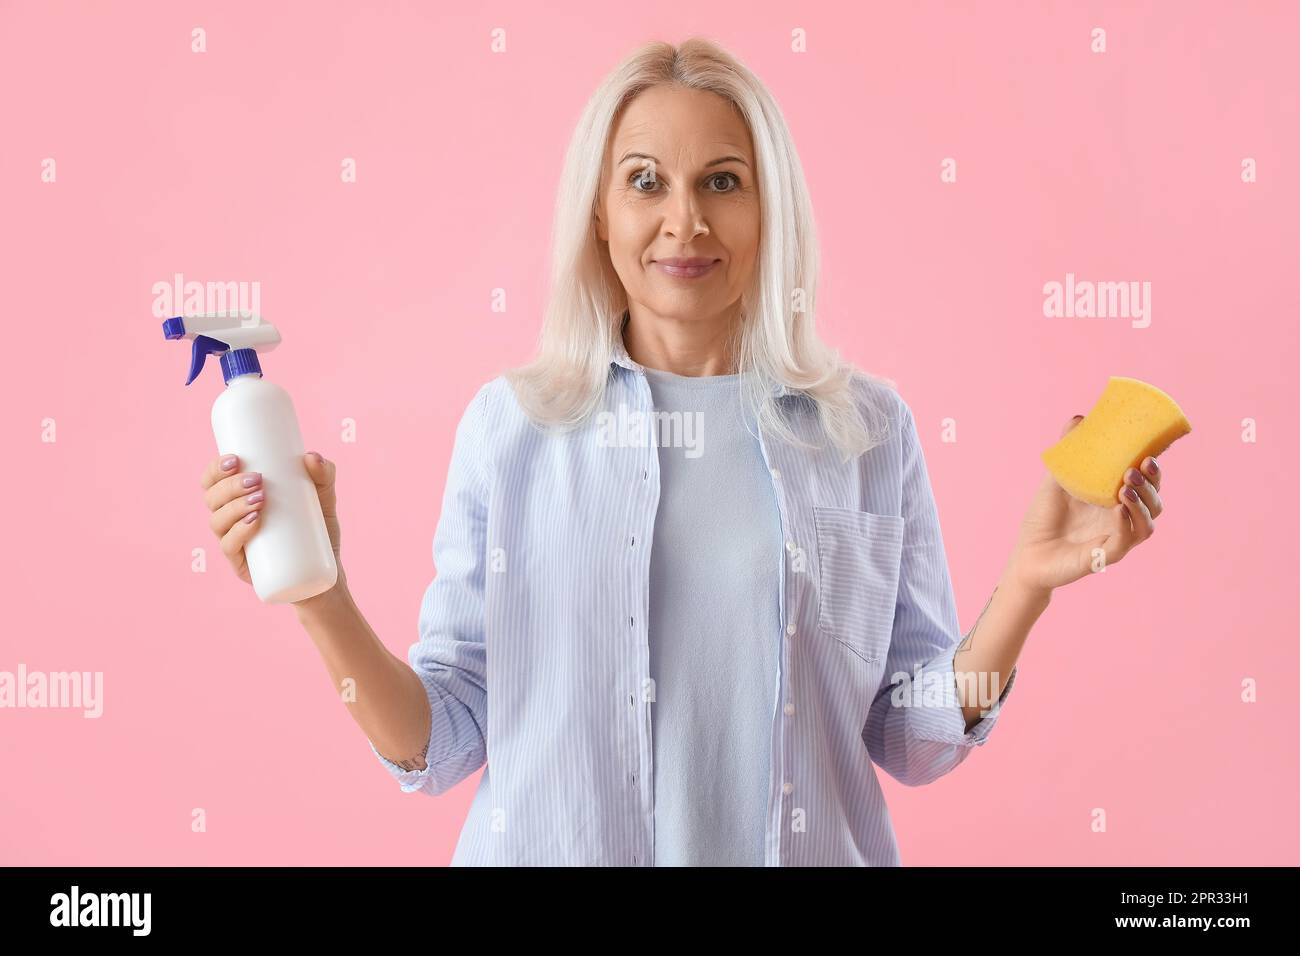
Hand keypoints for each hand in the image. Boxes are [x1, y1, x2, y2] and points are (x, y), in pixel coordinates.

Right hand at [199, 451, 343, 595]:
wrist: (324, 575)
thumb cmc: (317, 531)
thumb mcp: (323, 500)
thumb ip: (324, 476)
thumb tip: (312, 456)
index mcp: (238, 500)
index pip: (213, 482)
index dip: (215, 469)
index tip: (234, 458)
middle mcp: (230, 521)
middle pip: (213, 499)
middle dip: (230, 486)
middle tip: (258, 480)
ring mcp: (234, 544)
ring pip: (218, 521)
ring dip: (234, 507)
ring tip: (260, 500)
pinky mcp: (242, 566)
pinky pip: (229, 548)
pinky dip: (239, 532)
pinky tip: (253, 521)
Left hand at [1006, 415, 1164, 593]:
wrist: (1026, 552)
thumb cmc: (1044, 518)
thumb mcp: (1056, 480)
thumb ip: (1069, 452)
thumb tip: (1079, 418)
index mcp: (1115, 499)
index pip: (1147, 483)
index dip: (1155, 469)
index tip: (1151, 452)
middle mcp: (1123, 518)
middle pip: (1155, 501)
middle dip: (1151, 484)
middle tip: (1136, 468)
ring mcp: (1116, 538)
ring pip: (1148, 523)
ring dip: (1143, 503)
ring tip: (1126, 487)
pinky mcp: (1105, 556)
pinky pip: (1125, 540)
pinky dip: (1125, 524)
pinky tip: (1117, 510)